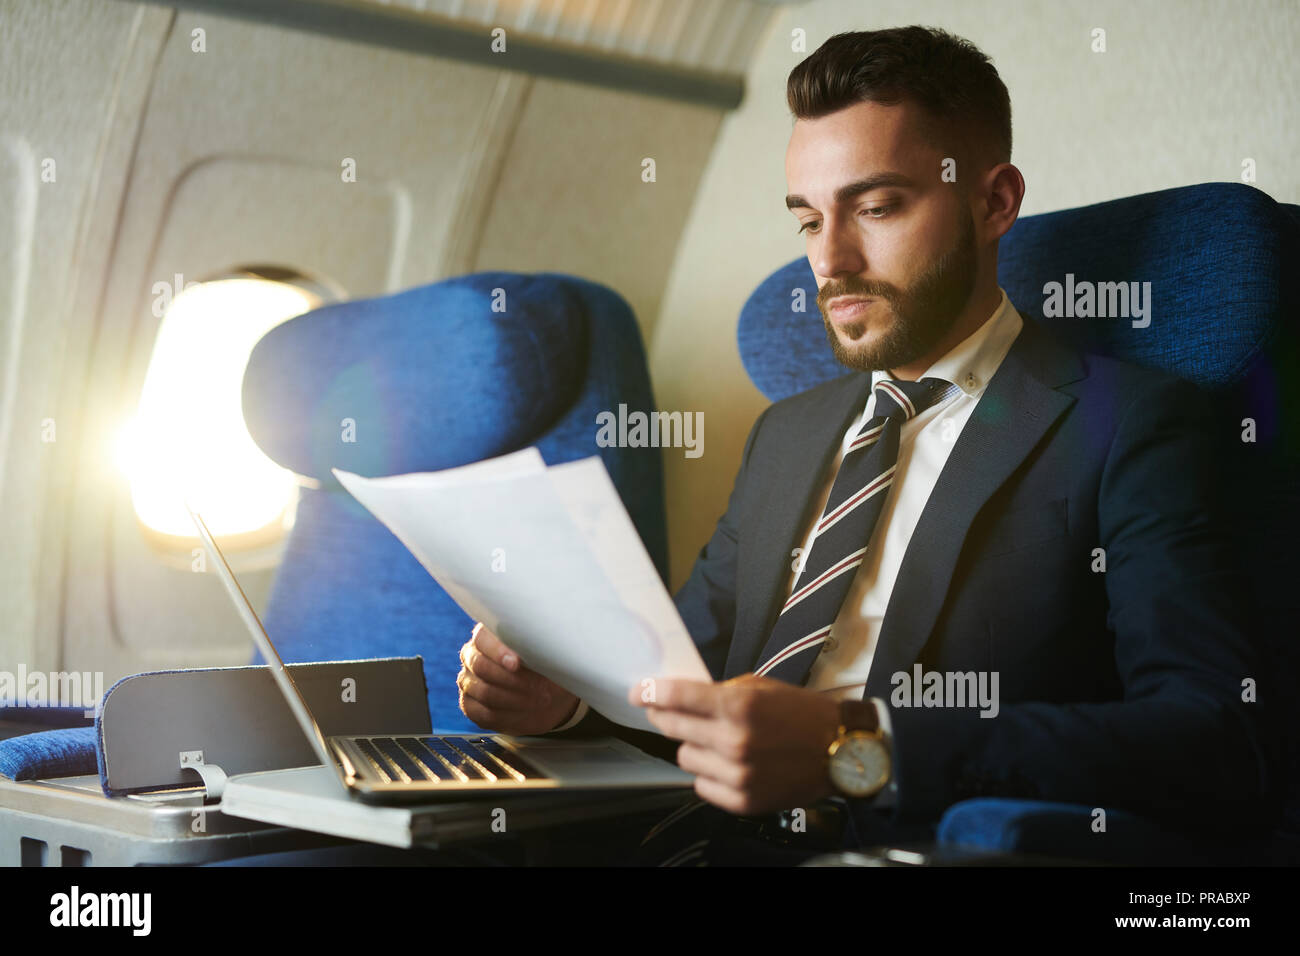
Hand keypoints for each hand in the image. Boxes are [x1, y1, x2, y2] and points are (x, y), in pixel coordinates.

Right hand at [457, 623, 579, 734]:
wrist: (547, 695)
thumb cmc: (544, 667)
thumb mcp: (546, 654)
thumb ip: (539, 646)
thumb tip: (548, 645)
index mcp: (486, 636)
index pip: (482, 639)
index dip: (498, 651)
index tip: (517, 662)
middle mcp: (472, 657)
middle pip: (481, 666)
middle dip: (513, 679)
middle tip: (540, 686)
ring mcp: (468, 682)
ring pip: (485, 692)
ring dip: (516, 698)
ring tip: (541, 699)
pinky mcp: (471, 706)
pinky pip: (485, 713)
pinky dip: (510, 714)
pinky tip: (527, 711)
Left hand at [629, 674, 840, 814]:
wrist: (839, 751)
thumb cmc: (802, 714)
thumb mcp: (761, 687)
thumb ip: (720, 691)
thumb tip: (681, 696)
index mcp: (739, 705)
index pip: (678, 697)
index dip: (650, 692)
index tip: (637, 692)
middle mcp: (734, 740)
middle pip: (673, 727)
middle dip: (665, 716)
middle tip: (666, 712)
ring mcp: (737, 773)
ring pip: (684, 758)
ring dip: (694, 747)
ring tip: (718, 741)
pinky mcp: (742, 800)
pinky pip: (701, 785)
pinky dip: (709, 774)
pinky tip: (728, 764)